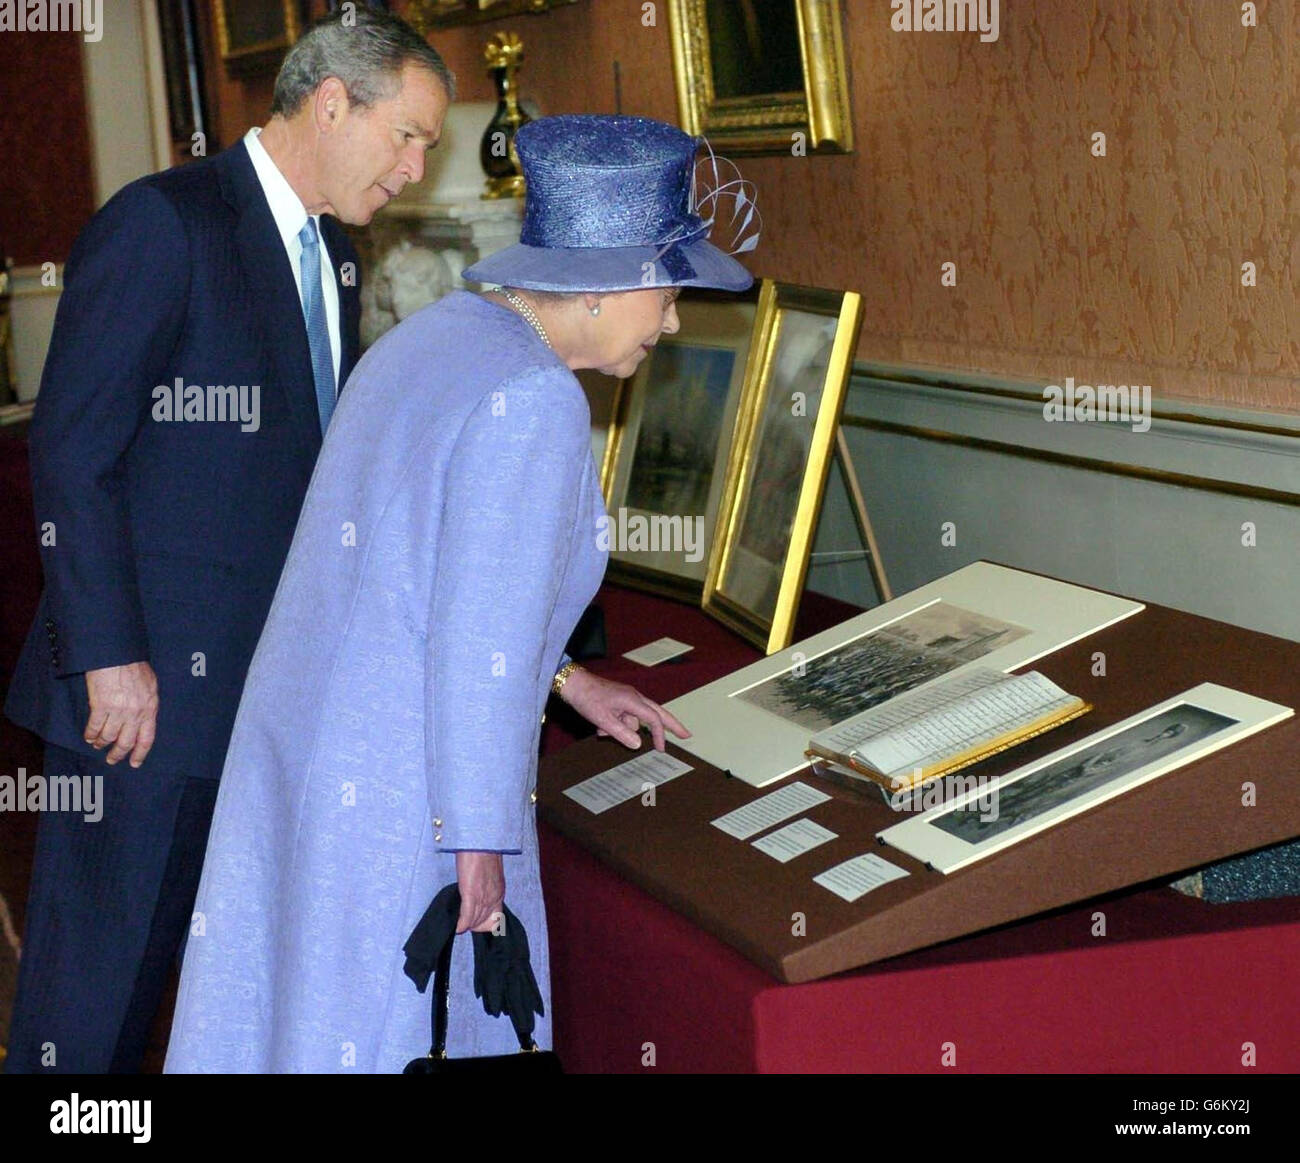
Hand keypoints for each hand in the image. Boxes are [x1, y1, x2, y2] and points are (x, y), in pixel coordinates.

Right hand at [84, 661, 158, 767]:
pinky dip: (90, 734)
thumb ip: (147, 703)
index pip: (147, 738)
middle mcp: (135, 713)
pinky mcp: (100, 706)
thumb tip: (145, 715)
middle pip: (126, 742)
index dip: (140, 753)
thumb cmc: (134, 666)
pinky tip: (89, 737)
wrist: (117, 655)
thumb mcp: (150, 685)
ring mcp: (118, 711)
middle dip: (118, 754)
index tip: (135, 763)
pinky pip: (94, 727)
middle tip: (112, 760)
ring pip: (108, 737)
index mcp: (150, 708)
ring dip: (102, 743)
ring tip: (98, 744)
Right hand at [455, 851, 504, 933]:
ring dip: (466, 925)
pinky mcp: (471, 893)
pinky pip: (467, 916)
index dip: (484, 924)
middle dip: (473, 925)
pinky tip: (457, 927)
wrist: (480, 841)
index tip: (475, 921)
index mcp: (499, 892)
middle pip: (483, 923)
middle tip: (463, 921)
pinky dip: (461, 923)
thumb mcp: (490, 873)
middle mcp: (494, 897)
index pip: (496, 920)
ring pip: (475, 922)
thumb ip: (487, 885)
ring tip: (459, 923)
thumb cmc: (483, 852)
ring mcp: (483, 897)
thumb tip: (479, 892)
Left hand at [559, 668, 690, 750]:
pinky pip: (624, 716)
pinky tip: (601, 727)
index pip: (653, 719)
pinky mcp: (620, 700)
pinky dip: (616, 724)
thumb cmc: (587, 699)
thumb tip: (639, 744)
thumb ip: (621, 733)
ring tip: (602, 730)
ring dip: (622, 728)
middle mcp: (634, 697)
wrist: (574, 684)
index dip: (659, 735)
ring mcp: (627, 697)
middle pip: (659, 712)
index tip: (661, 749)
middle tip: (686, 734)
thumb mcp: (603, 720)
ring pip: (634, 719)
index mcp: (632, 700)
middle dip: (672, 724)